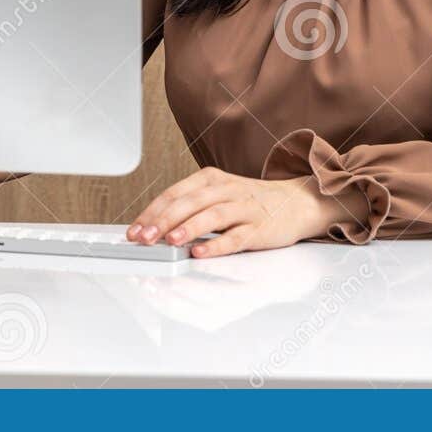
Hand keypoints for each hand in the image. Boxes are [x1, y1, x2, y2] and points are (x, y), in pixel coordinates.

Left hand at [127, 166, 358, 258]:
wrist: (298, 202)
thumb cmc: (252, 202)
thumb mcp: (219, 194)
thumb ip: (190, 207)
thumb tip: (151, 229)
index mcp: (212, 179)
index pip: (176, 193)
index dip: (152, 211)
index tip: (134, 230)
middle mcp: (227, 190)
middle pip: (191, 202)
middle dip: (163, 220)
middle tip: (144, 238)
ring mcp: (245, 208)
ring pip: (213, 215)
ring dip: (189, 228)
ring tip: (170, 241)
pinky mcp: (260, 228)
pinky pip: (236, 236)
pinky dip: (217, 245)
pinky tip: (201, 252)